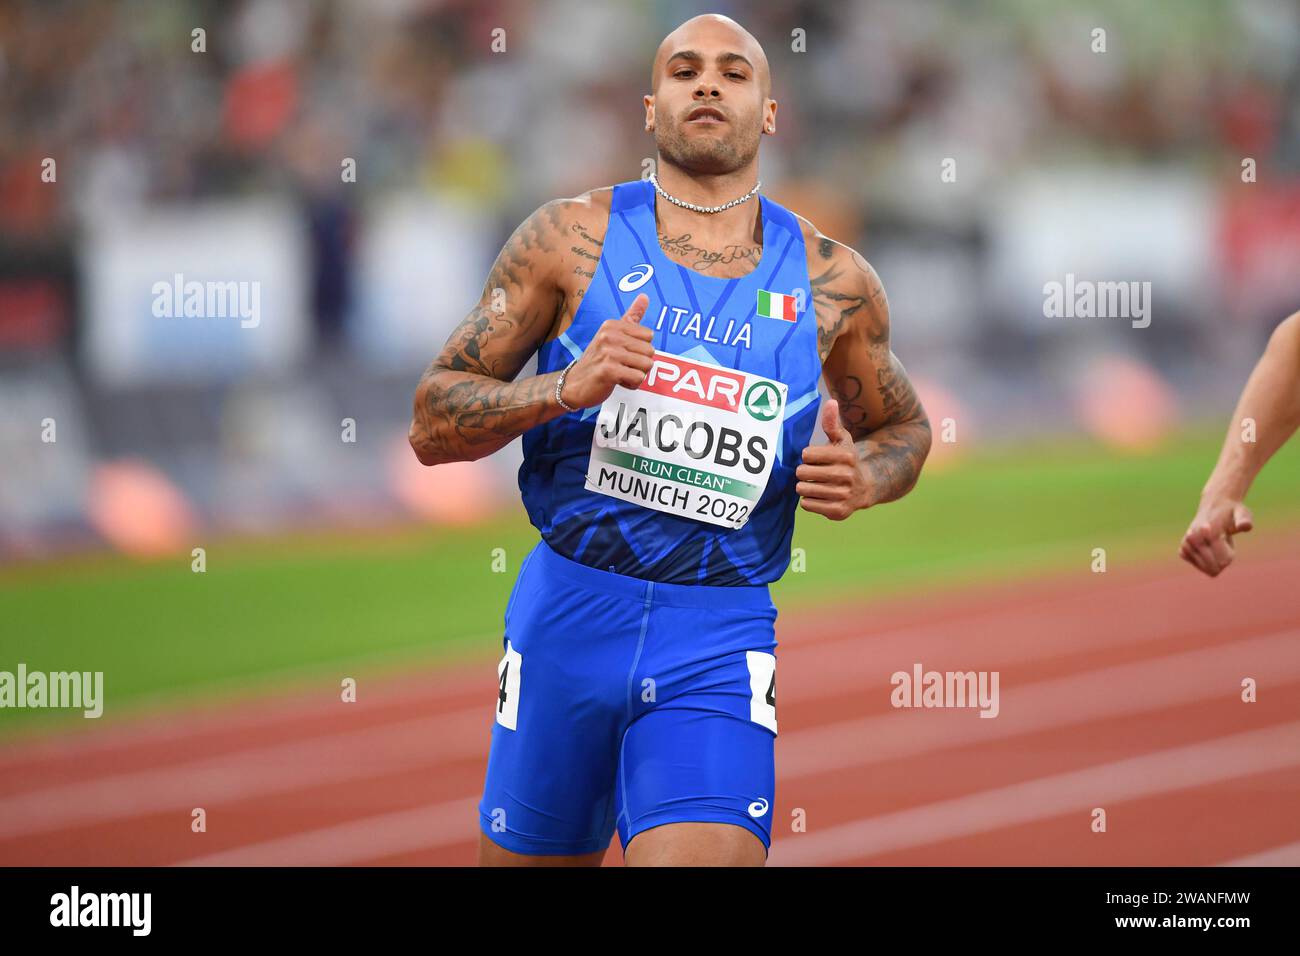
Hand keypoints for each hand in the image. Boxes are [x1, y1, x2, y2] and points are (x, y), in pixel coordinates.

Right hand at [558, 294, 654, 407]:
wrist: (573, 385)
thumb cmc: (597, 360)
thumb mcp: (611, 335)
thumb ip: (630, 317)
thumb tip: (645, 296)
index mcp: (612, 325)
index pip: (649, 335)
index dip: (640, 349)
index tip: (623, 353)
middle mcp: (609, 336)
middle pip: (650, 351)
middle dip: (640, 363)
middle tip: (621, 366)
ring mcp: (608, 353)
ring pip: (647, 365)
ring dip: (636, 374)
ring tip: (619, 373)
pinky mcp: (609, 371)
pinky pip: (638, 378)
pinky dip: (632, 384)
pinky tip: (617, 381)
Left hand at [796, 399, 869, 519]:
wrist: (866, 487)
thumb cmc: (847, 460)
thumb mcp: (842, 440)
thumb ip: (832, 423)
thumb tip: (831, 402)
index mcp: (846, 456)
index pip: (807, 455)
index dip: (807, 456)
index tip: (815, 458)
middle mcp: (846, 476)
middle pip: (802, 472)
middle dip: (803, 472)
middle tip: (812, 473)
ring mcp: (842, 495)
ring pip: (803, 489)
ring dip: (804, 486)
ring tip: (815, 484)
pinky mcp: (838, 511)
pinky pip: (807, 505)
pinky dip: (808, 500)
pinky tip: (819, 496)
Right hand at [1179, 496, 1253, 576]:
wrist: (1213, 505)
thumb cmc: (1231, 511)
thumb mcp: (1242, 512)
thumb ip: (1245, 520)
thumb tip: (1244, 526)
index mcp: (1207, 531)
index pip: (1223, 562)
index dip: (1230, 554)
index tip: (1228, 539)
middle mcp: (1193, 538)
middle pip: (1214, 568)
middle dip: (1222, 559)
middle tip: (1221, 541)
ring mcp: (1186, 545)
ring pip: (1207, 569)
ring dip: (1214, 559)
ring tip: (1214, 542)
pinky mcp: (1182, 551)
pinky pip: (1200, 567)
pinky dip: (1206, 560)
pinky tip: (1207, 546)